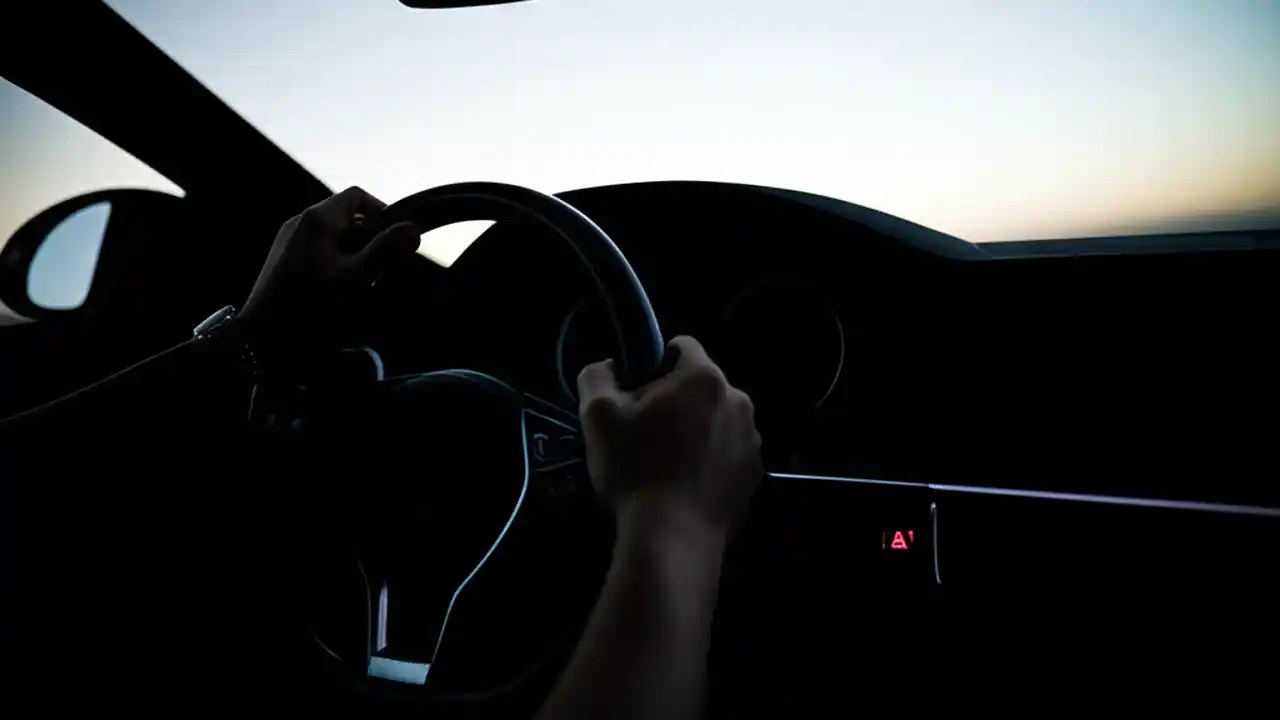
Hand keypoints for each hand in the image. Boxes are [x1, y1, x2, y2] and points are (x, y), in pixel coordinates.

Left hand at [240, 186, 419, 356]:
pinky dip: (337, 265)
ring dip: (355, 255)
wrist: (263, 342)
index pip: (358, 197)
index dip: (383, 212)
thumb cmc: (310, 309)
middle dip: (370, 239)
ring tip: (363, 285)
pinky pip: (318, 252)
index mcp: (317, 220)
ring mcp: (288, 242)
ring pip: (333, 237)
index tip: (397, 240)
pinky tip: (339, 293)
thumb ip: (386, 251)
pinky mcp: (283, 262)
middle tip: (384, 269)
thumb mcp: (354, 280)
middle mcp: (300, 224)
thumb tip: (413, 228)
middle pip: (346, 218)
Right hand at [577, 336, 762, 549]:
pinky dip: (711, 460)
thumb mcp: (598, 417)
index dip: (657, 360)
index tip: (638, 389)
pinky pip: (728, 453)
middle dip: (677, 400)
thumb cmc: (636, 469)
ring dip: (697, 429)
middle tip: (647, 430)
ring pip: (718, 420)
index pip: (684, 346)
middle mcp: (738, 401)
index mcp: (704, 378)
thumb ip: (597, 377)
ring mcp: (752, 440)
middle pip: (702, 387)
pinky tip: (687, 484)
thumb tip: (607, 367)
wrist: (673, 538)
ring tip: (668, 463)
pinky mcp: (754, 474)